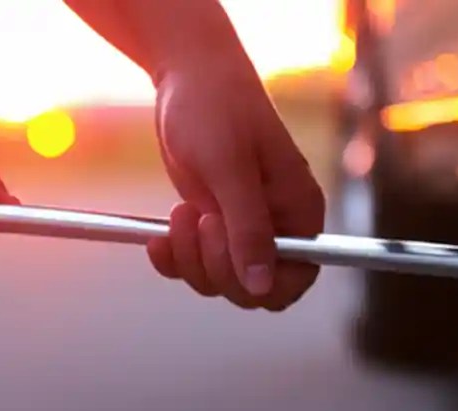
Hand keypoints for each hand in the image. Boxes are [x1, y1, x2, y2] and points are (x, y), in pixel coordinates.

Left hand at [148, 58, 321, 310]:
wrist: (188, 76)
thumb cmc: (217, 107)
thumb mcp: (229, 168)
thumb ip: (248, 229)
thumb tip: (262, 286)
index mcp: (299, 212)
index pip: (296, 278)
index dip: (262, 283)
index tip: (229, 252)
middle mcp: (277, 225)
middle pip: (254, 288)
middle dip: (218, 267)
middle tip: (200, 220)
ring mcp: (243, 226)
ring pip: (220, 280)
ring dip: (191, 259)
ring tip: (180, 214)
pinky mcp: (213, 222)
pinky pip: (195, 263)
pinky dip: (173, 258)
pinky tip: (158, 238)